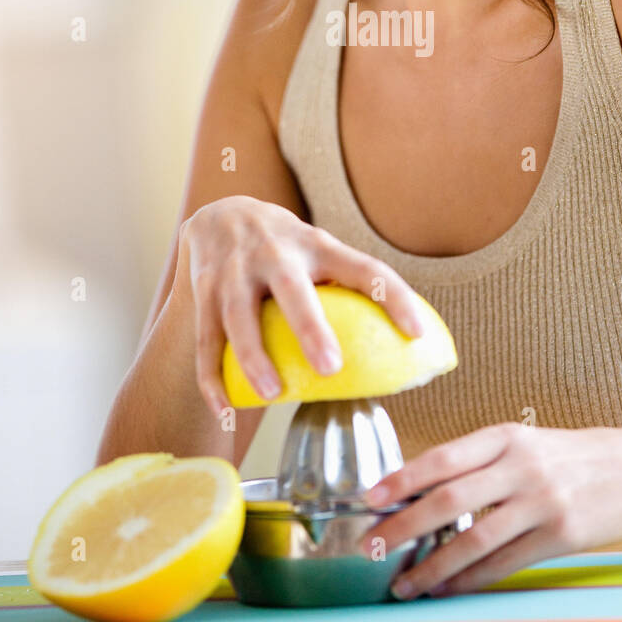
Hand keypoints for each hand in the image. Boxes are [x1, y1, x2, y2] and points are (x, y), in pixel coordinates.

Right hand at [172, 195, 424, 415]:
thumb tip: (398, 356)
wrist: (220, 214)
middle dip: (309, 327)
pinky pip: (205, 338)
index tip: (418, 334)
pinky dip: (211, 376)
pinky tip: (224, 407)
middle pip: (291, 288)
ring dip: (253, 354)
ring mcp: (234, 270)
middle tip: (330, 367)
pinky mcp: (203, 289)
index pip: (363, 268)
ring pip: (238, 313)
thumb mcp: (318, 252)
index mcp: (317, 245)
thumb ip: (346, 292)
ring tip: (271, 392)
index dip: (393, 297)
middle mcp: (275, 252)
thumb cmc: (287, 249)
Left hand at [359, 421, 621, 597]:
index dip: (402, 480)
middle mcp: (521, 465)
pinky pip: (503, 562)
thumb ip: (487, 461)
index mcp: (507, 435)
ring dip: (432, 565)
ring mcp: (542, 500)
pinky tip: (450, 587)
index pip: (442, 458)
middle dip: (403, 526)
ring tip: (406, 582)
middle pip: (447, 499)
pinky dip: (470, 578)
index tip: (371, 498)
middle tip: (372, 546)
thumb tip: (431, 490)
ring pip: (471, 538)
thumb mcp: (533, 442)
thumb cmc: (584, 455)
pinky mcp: (561, 534)